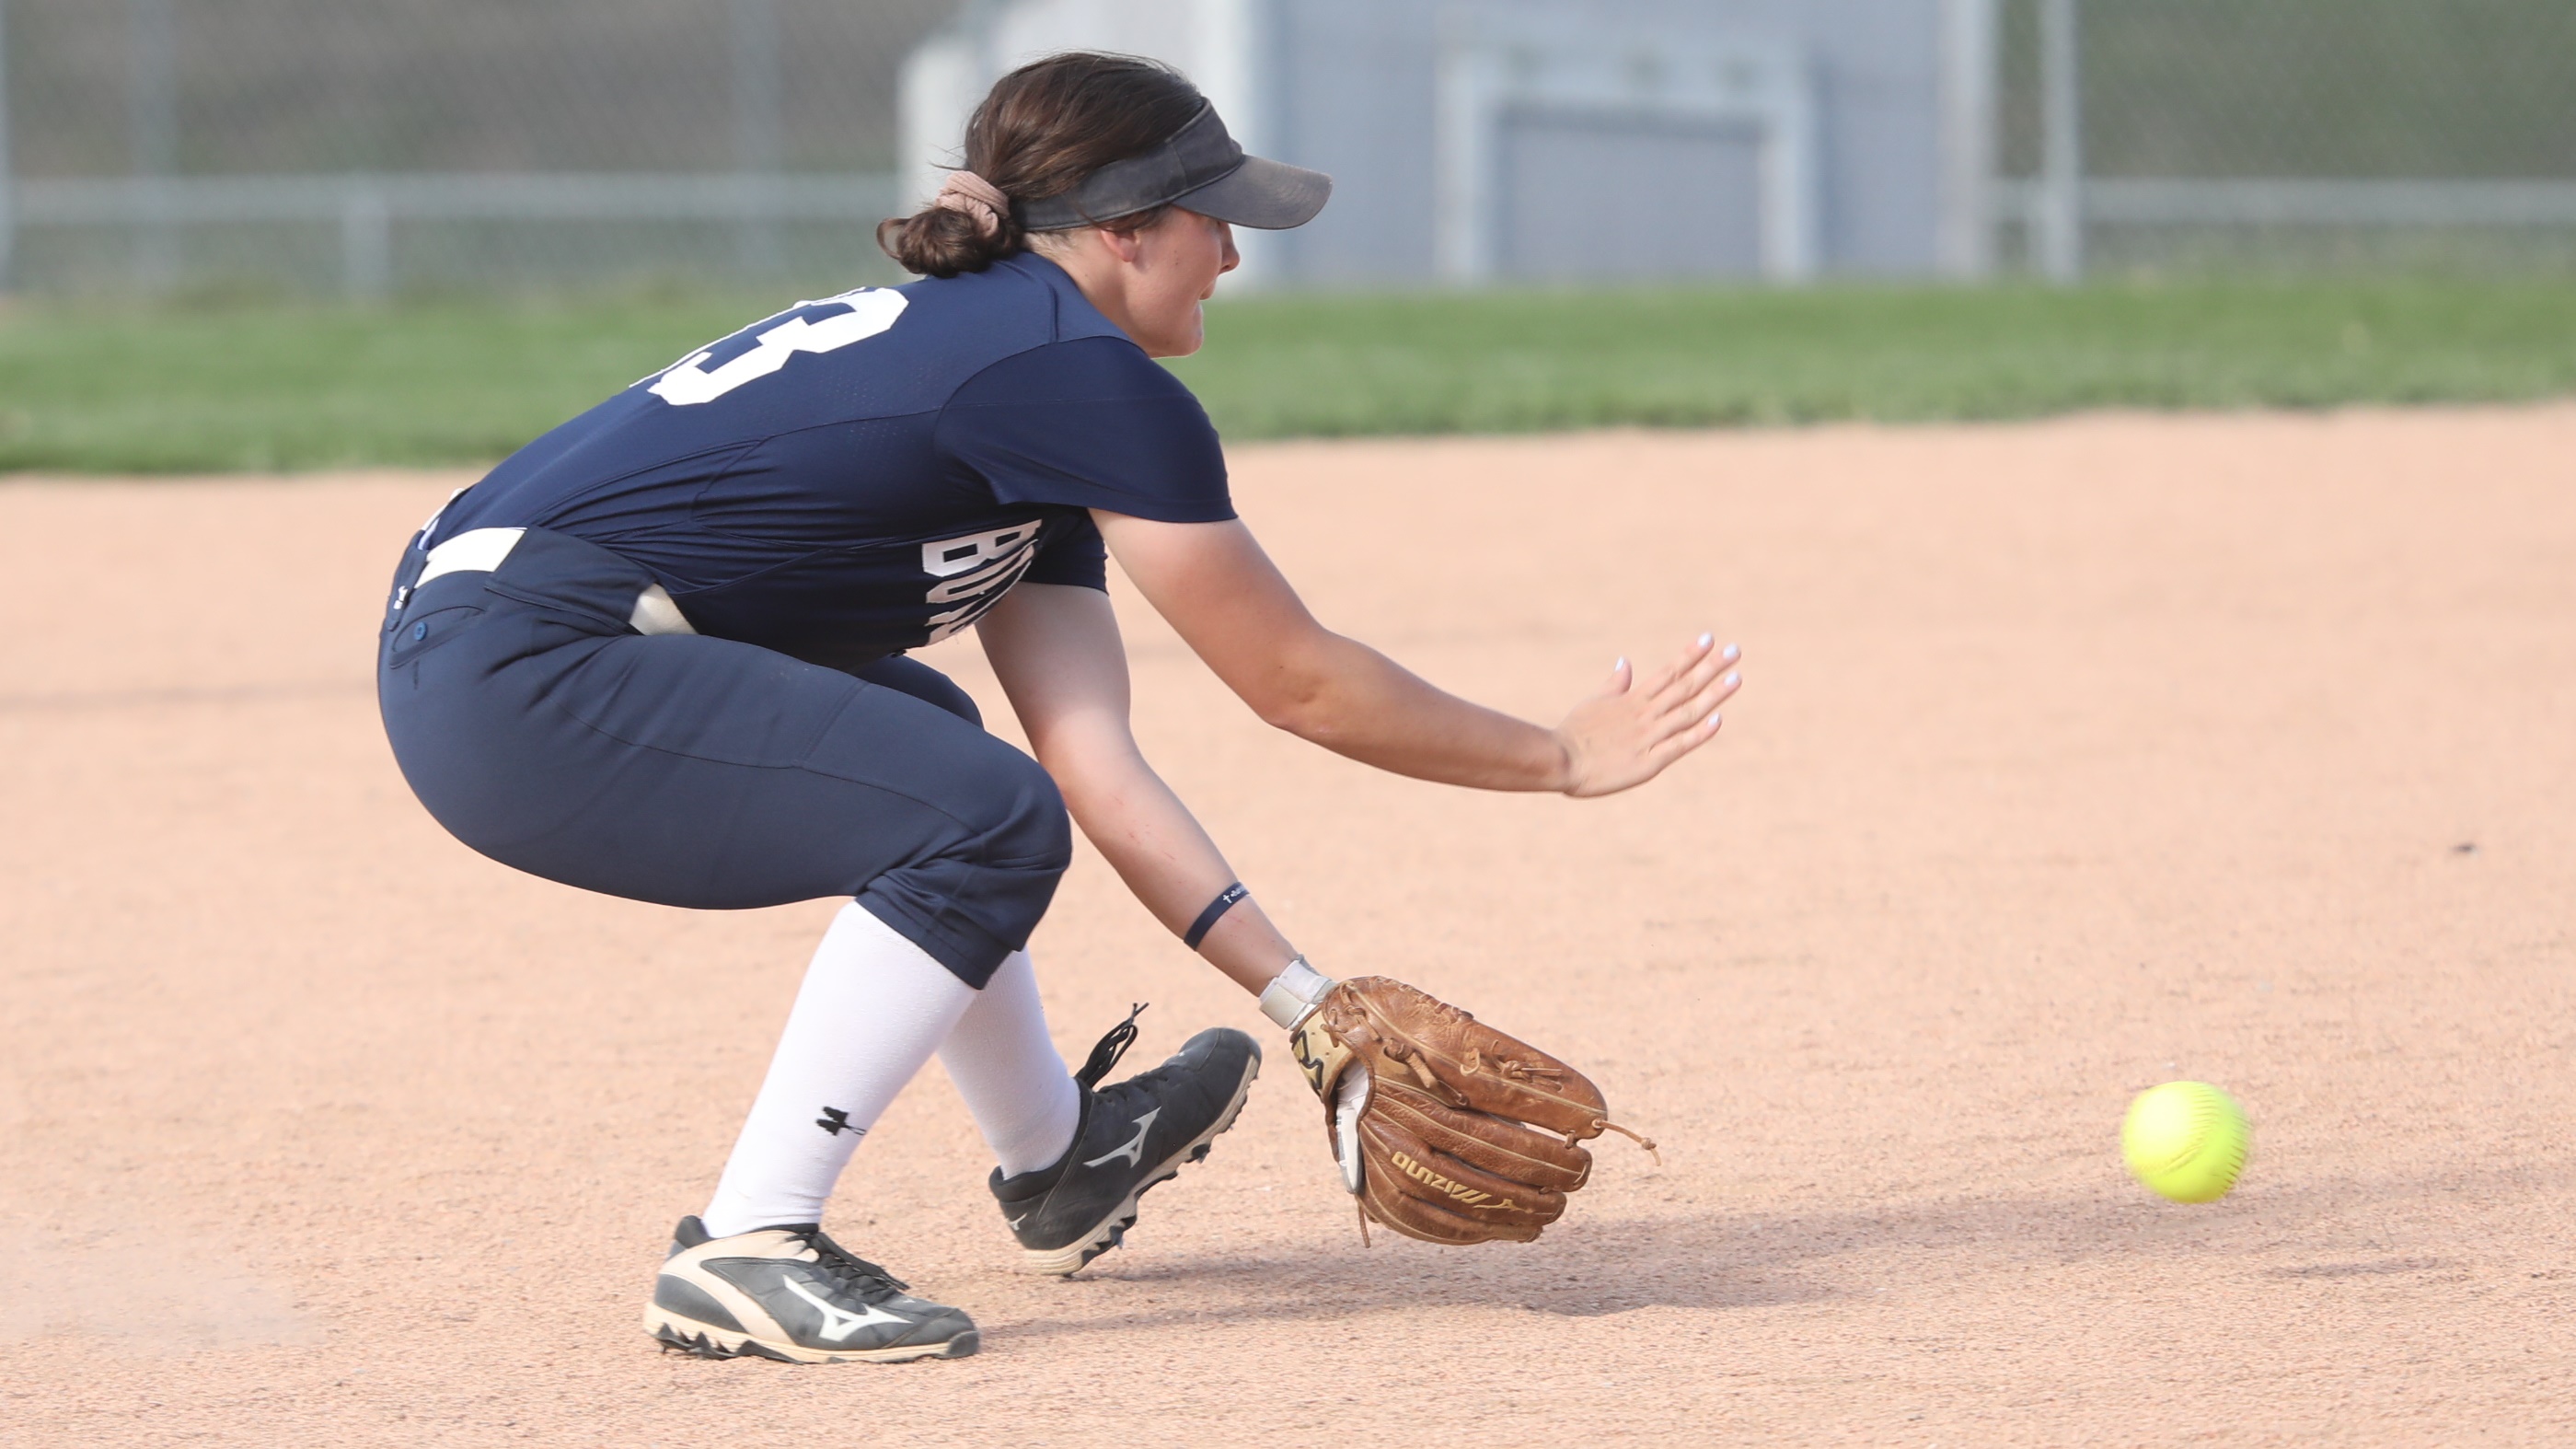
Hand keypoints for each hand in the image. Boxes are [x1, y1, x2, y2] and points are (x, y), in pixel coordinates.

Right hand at [1550, 635, 1739, 797]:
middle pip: (1684, 686)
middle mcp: (1645, 714)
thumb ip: (1616, 684)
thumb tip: (1626, 662)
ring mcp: (1648, 737)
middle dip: (1711, 667)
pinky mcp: (1649, 761)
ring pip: (1687, 711)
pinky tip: (1718, 720)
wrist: (1558, 761)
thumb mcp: (1595, 701)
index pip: (1668, 672)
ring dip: (1713, 694)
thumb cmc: (1573, 733)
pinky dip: (1699, 733)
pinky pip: (1679, 745)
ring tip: (1736, 678)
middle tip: (1735, 651)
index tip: (1710, 638)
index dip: (1690, 654)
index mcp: (1632, 700)